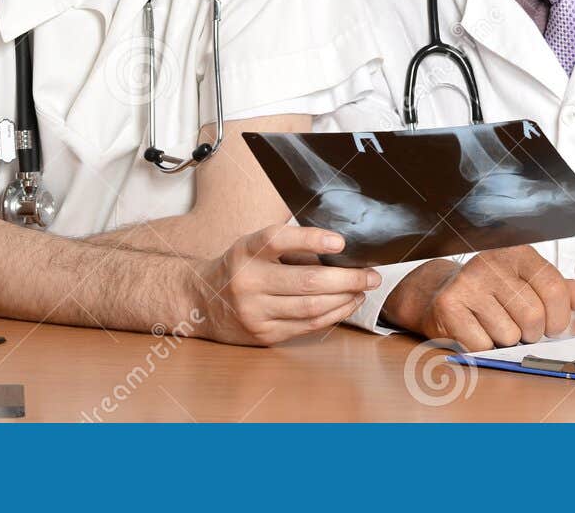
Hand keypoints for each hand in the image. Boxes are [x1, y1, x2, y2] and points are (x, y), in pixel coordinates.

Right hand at [189, 225, 378, 346]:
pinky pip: (307, 326)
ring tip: (363, 288)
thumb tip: (340, 250)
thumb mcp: (253, 247)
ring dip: (345, 298)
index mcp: (246, 251)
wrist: (203, 303)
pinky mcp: (264, 334)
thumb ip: (288, 246)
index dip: (311, 239)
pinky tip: (347, 303)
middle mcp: (248, 282)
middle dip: (347, 278)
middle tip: (371, 274)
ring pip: (311, 307)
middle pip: (307, 282)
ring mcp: (255, 312)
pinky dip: (334, 314)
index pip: (279, 240)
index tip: (340, 241)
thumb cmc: (240, 267)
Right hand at [382, 245, 574, 351]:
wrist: (441, 294)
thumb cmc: (493, 293)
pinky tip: (476, 330)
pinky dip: (484, 347)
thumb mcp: (533, 286)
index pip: (554, 288)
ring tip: (494, 325)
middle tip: (518, 325)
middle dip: (531, 332)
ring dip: (506, 340)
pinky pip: (482, 344)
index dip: (558, 316)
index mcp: (517, 253)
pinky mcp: (448, 305)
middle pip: (532, 315)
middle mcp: (490, 262)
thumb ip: (568, 292)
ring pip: (508, 333)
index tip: (552, 324)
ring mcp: (467, 282)